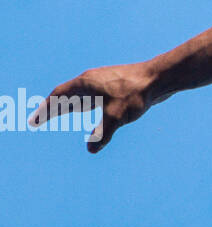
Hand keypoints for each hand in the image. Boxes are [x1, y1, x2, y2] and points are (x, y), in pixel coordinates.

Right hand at [28, 62, 156, 152]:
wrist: (162, 77)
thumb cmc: (137, 92)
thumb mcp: (116, 116)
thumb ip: (102, 133)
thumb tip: (92, 149)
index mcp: (86, 83)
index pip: (59, 96)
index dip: (45, 109)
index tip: (33, 120)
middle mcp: (93, 80)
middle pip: (67, 95)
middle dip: (52, 108)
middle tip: (37, 121)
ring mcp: (105, 81)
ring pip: (81, 94)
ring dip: (68, 105)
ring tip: (56, 115)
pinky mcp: (117, 85)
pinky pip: (93, 96)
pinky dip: (84, 104)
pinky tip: (88, 110)